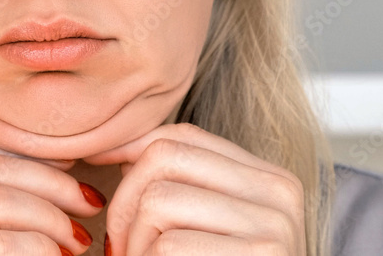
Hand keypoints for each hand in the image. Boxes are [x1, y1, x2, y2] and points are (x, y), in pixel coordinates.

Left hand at [81, 123, 305, 255]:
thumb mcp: (208, 229)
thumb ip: (176, 187)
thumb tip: (109, 150)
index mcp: (269, 179)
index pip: (183, 137)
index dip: (130, 153)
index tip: (102, 177)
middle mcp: (280, 195)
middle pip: (164, 159)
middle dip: (125, 202)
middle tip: (121, 248)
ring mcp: (274, 228)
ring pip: (159, 201)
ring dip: (134, 243)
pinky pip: (169, 246)